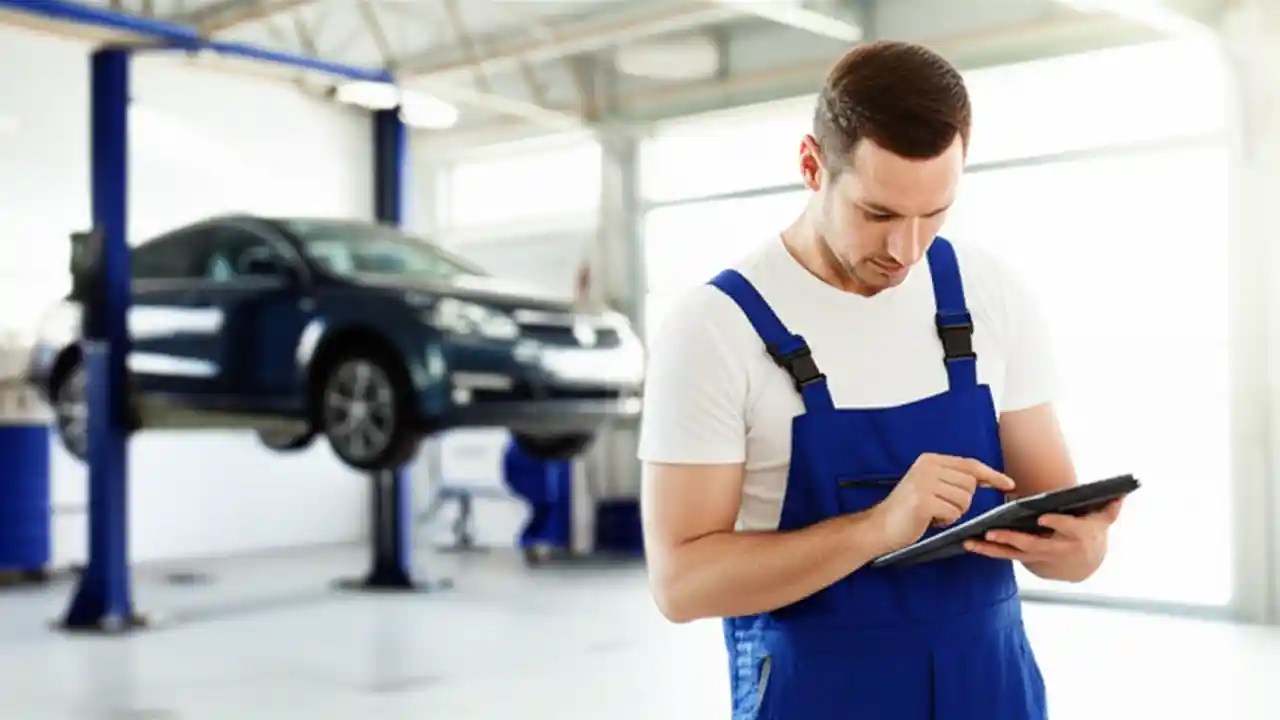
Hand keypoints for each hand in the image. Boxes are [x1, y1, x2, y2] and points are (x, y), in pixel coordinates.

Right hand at [869, 453, 1015, 553]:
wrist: (880, 526)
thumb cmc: (908, 510)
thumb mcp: (930, 484)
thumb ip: (953, 478)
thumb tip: (988, 478)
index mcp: (930, 459)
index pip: (970, 465)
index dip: (992, 475)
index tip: (1009, 483)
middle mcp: (927, 467)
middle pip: (970, 484)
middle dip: (962, 501)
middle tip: (940, 506)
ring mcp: (925, 483)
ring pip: (965, 500)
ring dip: (953, 512)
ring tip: (933, 513)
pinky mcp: (924, 502)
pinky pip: (953, 513)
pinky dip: (945, 521)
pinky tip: (929, 520)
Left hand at [964, 498, 1123, 580]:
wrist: (1083, 564)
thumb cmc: (1090, 533)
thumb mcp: (1102, 521)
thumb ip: (1109, 508)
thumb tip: (1121, 493)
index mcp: (1078, 536)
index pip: (1068, 529)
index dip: (1057, 524)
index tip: (1043, 517)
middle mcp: (1057, 548)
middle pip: (1034, 544)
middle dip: (1013, 538)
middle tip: (994, 530)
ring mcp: (1039, 556)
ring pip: (1013, 553)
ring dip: (992, 547)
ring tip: (972, 539)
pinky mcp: (1025, 558)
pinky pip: (1004, 555)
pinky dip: (986, 550)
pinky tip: (969, 543)